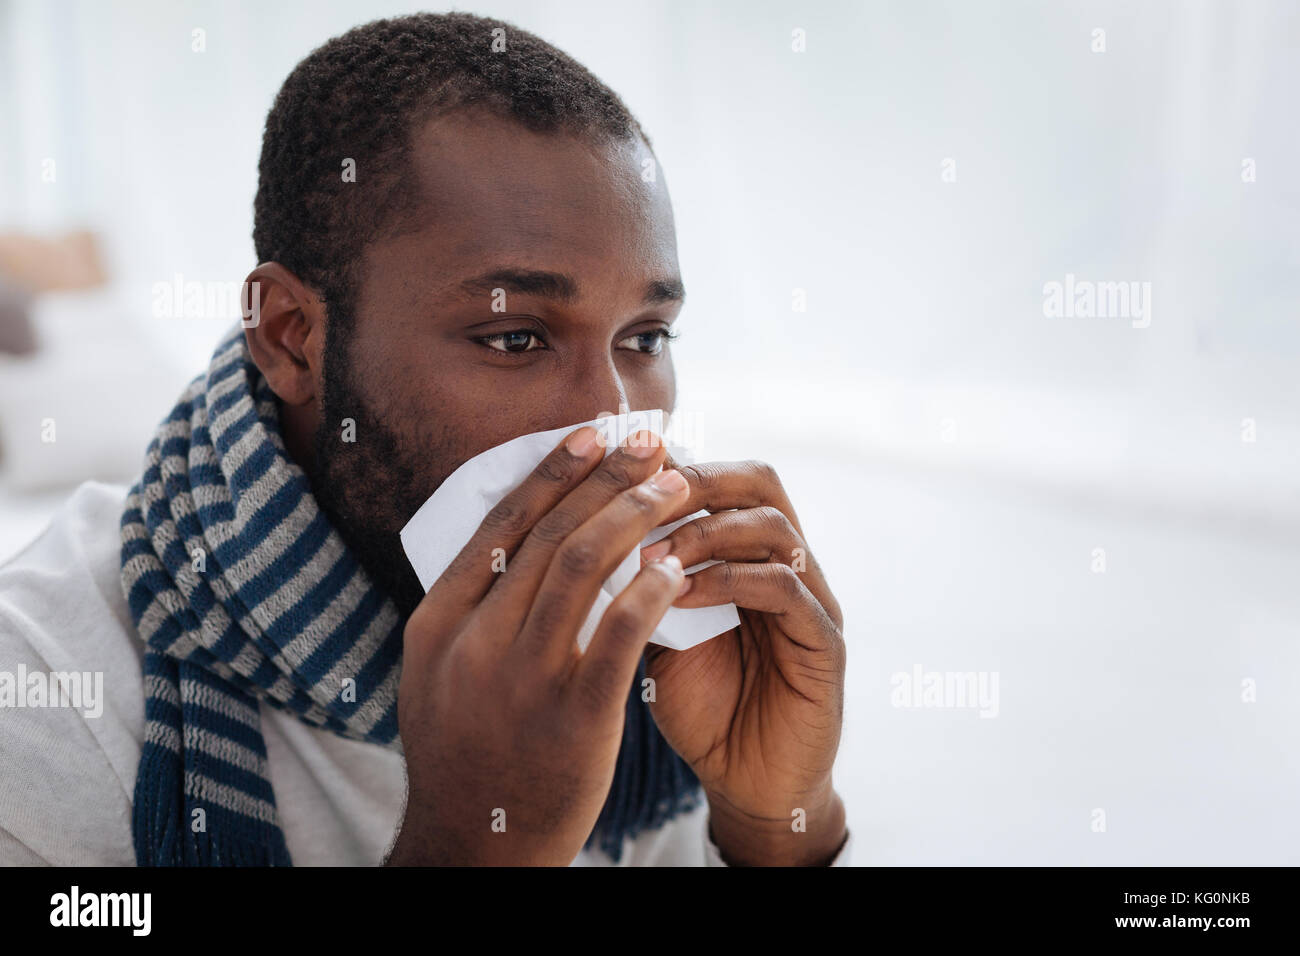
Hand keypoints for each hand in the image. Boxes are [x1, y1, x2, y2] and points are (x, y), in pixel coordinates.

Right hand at [386, 427, 689, 864]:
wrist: (474, 844)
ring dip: (635, 515)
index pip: (498, 526)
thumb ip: (470, 610)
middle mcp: (473, 642)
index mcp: (437, 624)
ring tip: (674, 488)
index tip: (589, 437)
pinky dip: (651, 587)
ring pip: (584, 566)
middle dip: (604, 479)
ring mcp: (522, 679)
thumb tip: (513, 535)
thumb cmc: (467, 753)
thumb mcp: (439, 676)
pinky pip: (620, 632)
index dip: (549, 474)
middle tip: (648, 444)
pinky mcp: (574, 715)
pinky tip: (676, 563)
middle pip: (547, 534)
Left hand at [639, 460, 847, 865]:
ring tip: (648, 555)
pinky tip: (677, 597)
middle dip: (693, 480)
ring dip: (703, 532)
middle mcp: (789, 562)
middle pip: (757, 480)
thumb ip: (642, 580)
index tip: (613, 474)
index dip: (671, 466)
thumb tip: (584, 526)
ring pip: (772, 525)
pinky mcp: (824, 643)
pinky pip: (783, 588)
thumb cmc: (701, 705)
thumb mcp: (659, 631)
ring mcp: (813, 599)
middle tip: (636, 500)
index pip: (722, 477)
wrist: (746, 785)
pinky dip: (727, 581)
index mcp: (750, 552)